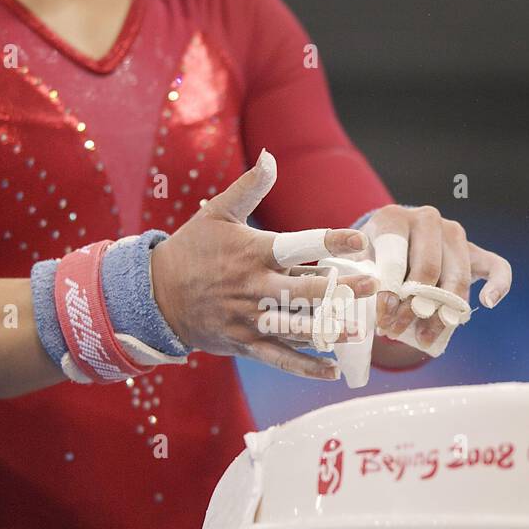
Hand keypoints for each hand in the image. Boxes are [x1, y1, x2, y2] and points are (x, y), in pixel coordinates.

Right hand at [150, 151, 377, 379]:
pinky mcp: (245, 344)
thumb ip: (249, 187)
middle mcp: (254, 287)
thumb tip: (271, 156)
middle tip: (372, 286)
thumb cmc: (192, 249)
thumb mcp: (217, 213)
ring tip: (361, 329)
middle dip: (340, 289)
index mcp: (252, 252)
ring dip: (330, 330)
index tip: (361, 241)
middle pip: (303, 291)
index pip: (298, 244)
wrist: (156, 295)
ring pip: (296, 327)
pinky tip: (332, 371)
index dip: (332, 241)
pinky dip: (306, 367)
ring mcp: (250, 319)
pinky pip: (280, 358)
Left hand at [362, 204, 511, 349]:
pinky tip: (486, 303)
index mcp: (393, 218)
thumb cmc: (371, 257)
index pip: (395, 258)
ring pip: (457, 277)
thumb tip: (365, 300)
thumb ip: (358, 276)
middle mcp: (426, 218)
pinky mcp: (475, 250)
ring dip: (443, 313)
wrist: (394, 241)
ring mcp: (454, 232)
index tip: (382, 321)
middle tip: (397, 332)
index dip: (389, 293)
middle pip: (427, 269)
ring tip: (425, 338)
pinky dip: (498, 285)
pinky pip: (497, 266)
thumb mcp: (356, 261)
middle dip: (413, 308)